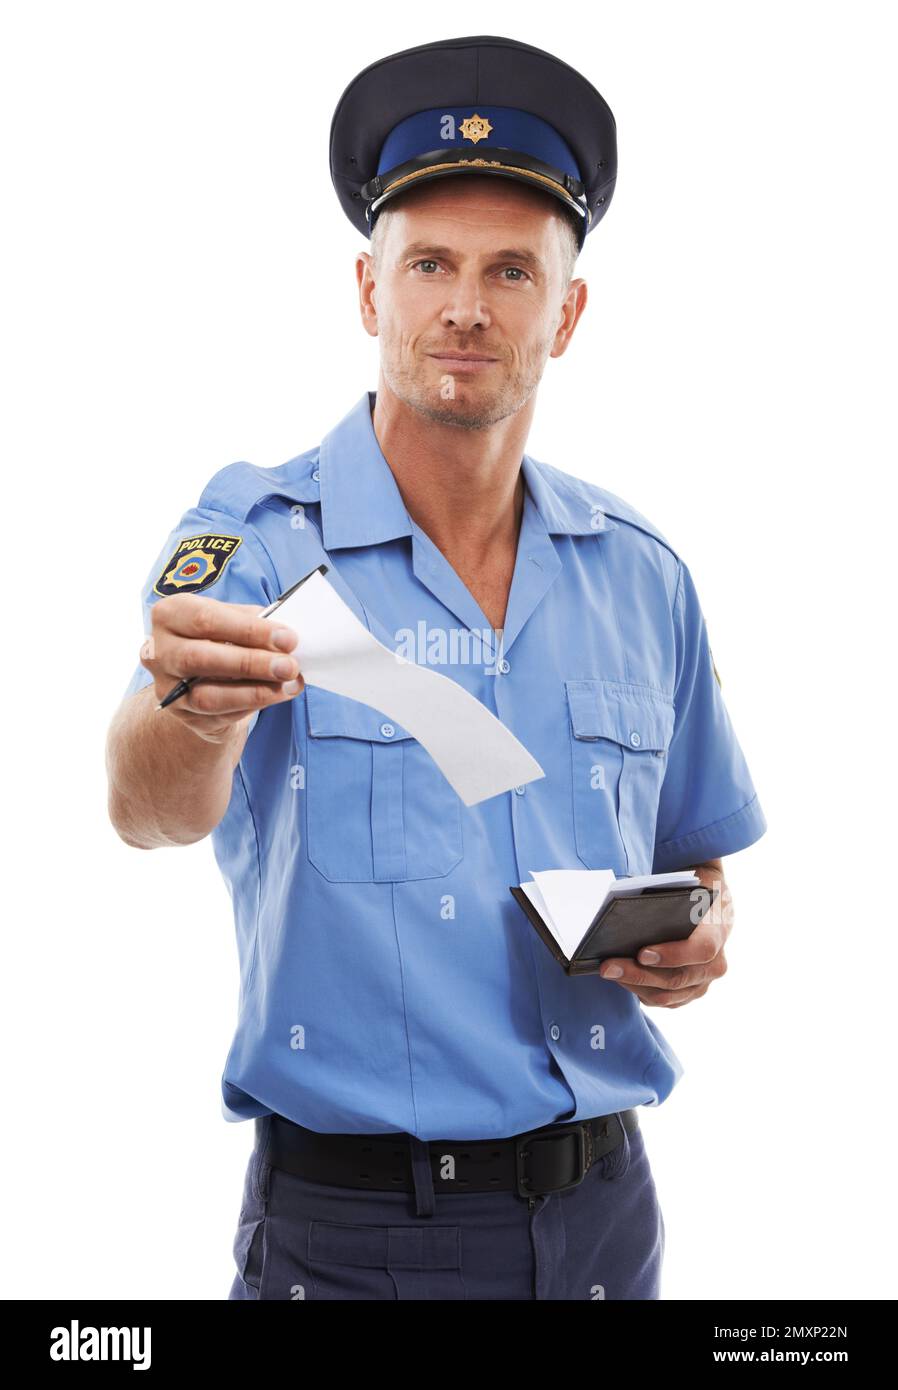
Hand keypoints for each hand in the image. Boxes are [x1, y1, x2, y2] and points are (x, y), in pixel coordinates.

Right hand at [140, 594, 303, 742]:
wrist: (198, 676)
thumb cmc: (218, 638)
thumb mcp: (231, 619)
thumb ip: (252, 623)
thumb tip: (283, 638)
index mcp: (170, 615)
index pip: (206, 620)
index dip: (249, 630)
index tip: (286, 638)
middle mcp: (159, 651)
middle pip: (201, 658)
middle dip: (251, 663)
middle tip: (289, 666)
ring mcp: (167, 687)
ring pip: (208, 695)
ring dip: (255, 692)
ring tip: (288, 684)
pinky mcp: (182, 715)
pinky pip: (218, 715)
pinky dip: (252, 706)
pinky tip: (276, 695)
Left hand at [598, 862, 732, 1007]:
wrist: (710, 908)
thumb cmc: (690, 895)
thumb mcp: (684, 890)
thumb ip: (664, 905)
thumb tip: (624, 919)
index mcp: (718, 933)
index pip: (701, 950)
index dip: (673, 955)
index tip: (641, 953)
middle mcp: (715, 965)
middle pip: (676, 978)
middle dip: (638, 973)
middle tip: (608, 966)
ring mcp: (703, 983)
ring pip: (666, 996)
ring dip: (633, 985)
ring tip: (608, 972)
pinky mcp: (689, 994)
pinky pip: (662, 1001)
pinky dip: (639, 990)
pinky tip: (619, 977)